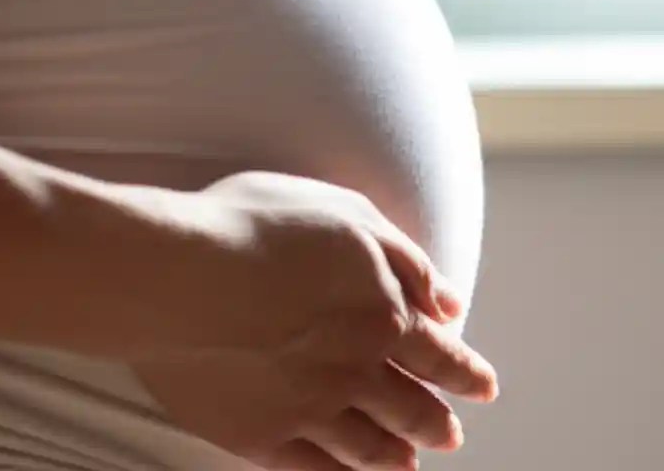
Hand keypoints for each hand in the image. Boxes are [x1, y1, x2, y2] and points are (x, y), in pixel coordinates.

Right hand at [131, 172, 496, 467]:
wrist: (178, 275)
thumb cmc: (260, 229)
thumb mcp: (351, 217)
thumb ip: (407, 262)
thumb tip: (449, 302)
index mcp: (384, 316)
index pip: (441, 355)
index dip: (467, 373)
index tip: (485, 387)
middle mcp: (356, 373)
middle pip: (411, 409)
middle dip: (437, 423)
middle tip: (451, 434)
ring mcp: (307, 411)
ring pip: (368, 447)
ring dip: (395, 457)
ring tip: (409, 465)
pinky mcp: (258, 437)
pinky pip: (312, 470)